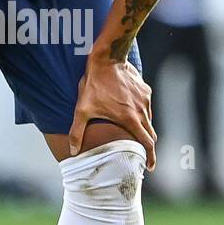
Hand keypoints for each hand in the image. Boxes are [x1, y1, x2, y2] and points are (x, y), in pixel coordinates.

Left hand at [69, 51, 156, 169]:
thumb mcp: (82, 109)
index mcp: (130, 119)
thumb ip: (77, 132)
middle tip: (142, 154)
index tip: (149, 166)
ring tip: (132, 131)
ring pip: (149, 120)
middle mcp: (141, 111)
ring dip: (144, 128)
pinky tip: (130, 110)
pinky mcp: (145, 90)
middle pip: (151, 134)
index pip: (146, 143)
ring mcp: (145, 100)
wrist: (108, 58)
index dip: (150, 157)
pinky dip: (142, 113)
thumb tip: (72, 152)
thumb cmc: (94, 84)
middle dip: (148, 146)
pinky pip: (146, 106)